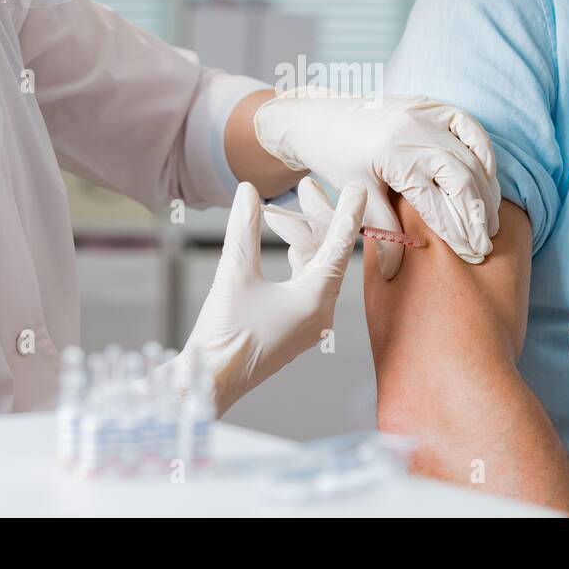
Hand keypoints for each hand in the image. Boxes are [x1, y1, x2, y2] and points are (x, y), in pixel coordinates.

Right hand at [178, 180, 365, 415]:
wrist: (210, 381)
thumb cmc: (224, 333)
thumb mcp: (234, 272)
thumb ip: (244, 227)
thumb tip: (247, 191)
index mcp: (315, 300)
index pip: (339, 246)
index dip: (347, 212)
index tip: (358, 188)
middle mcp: (320, 312)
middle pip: (328, 254)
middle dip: (316, 218)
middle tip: (305, 186)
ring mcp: (309, 322)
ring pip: (315, 268)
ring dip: (301, 238)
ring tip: (277, 214)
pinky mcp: (295, 327)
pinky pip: (306, 284)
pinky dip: (297, 259)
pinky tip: (283, 242)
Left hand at [252, 90, 499, 278]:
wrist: (319, 117)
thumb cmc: (335, 157)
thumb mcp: (357, 195)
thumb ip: (382, 232)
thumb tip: (395, 272)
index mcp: (394, 155)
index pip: (437, 202)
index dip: (457, 232)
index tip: (471, 254)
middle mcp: (414, 131)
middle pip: (462, 179)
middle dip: (477, 216)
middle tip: (485, 244)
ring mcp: (425, 113)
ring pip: (470, 155)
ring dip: (485, 189)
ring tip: (488, 220)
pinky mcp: (430, 104)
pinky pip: (468, 125)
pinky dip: (483, 150)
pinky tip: (488, 176)